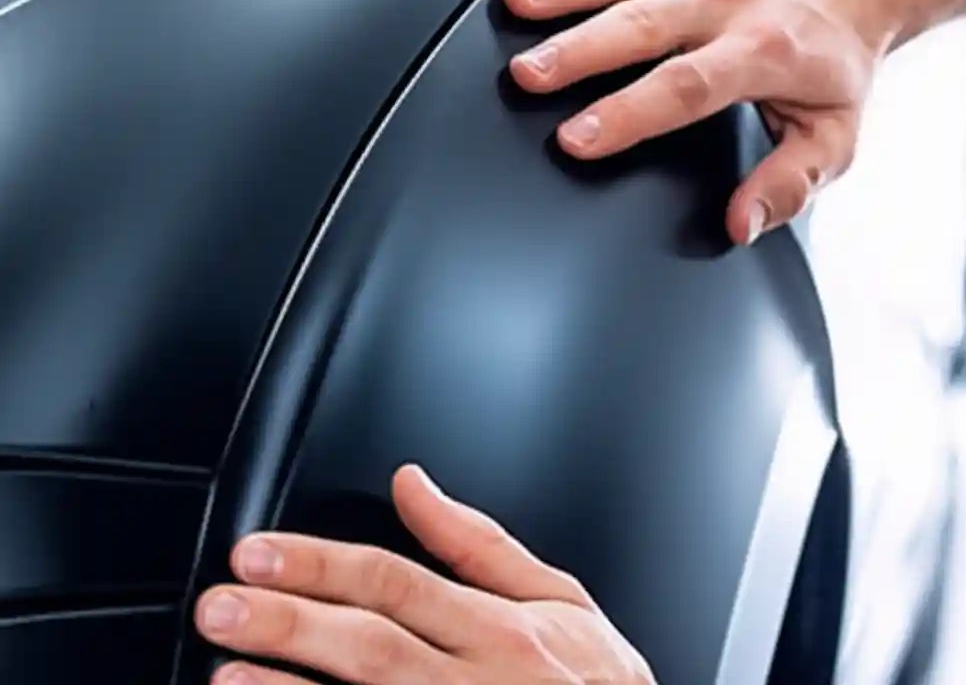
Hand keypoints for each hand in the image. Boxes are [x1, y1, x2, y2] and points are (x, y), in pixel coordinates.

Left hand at [195, 465, 654, 684]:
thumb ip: (480, 545)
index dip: (321, 566)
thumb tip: (414, 484)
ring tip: (226, 674)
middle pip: (370, 646)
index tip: (258, 553)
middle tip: (221, 605)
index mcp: (500, 628)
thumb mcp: (561, 600)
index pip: (396, 585)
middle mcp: (474, 681)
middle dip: (290, 623)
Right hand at [502, 0, 904, 244]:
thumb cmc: (837, 63)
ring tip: (517, 4)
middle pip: (642, 25)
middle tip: (527, 74)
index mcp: (761, 54)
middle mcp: (728, 2)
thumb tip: (743, 224)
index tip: (578, 137)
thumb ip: (789, 184)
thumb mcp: (834, 136)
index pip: (684, 88)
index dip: (627, 113)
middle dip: (579, 50)